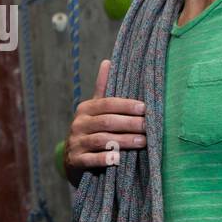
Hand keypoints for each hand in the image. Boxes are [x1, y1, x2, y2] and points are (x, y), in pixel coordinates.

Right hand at [63, 59, 146, 188]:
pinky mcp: (76, 160)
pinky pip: (92, 159)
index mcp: (85, 109)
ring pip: (102, 140)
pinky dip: (105, 158)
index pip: (107, 104)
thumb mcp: (95, 110)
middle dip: (130, 123)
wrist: (73, 159)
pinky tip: (119, 158)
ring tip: (143, 142)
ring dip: (124, 140)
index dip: (126, 106)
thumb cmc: (91, 131)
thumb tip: (107, 61)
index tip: (145, 108)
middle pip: (107, 122)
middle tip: (148, 126)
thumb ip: (102, 89)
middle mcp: (79, 124)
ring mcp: (76, 142)